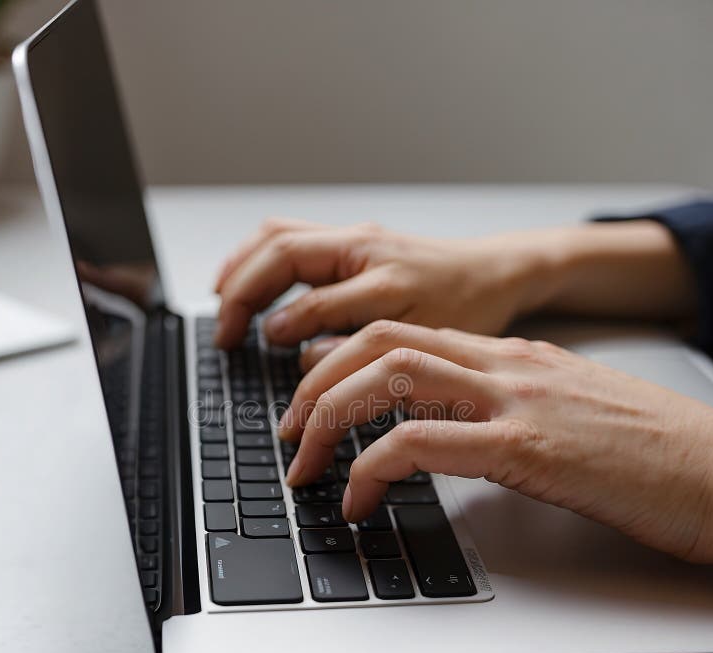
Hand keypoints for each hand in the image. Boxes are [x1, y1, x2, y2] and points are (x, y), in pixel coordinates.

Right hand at [214, 217, 570, 347]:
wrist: (493, 272)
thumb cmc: (469, 305)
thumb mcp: (425, 337)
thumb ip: (360, 342)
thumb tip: (300, 349)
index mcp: (382, 273)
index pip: (311, 301)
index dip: (277, 331)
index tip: (253, 355)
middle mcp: (361, 246)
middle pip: (280, 251)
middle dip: (241, 290)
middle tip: (224, 333)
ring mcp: (353, 238)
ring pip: (279, 236)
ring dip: (243, 266)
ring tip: (220, 300)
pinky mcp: (350, 241)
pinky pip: (291, 237)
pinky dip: (260, 258)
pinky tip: (250, 279)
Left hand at [281, 321, 712, 563]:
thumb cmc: (654, 453)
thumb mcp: (566, 413)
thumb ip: (506, 408)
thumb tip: (447, 429)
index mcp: (512, 357)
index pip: (404, 335)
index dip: (344, 364)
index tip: (315, 402)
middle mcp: (506, 366)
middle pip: (381, 342)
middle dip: (318, 384)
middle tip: (291, 431)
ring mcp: (515, 400)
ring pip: (388, 377)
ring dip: (328, 417)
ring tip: (305, 463)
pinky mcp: (528, 446)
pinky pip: (419, 443)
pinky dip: (371, 467)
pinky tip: (358, 499)